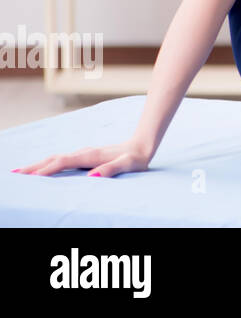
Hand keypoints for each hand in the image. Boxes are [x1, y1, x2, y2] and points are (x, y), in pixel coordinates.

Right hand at [12, 139, 152, 177]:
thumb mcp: (128, 164)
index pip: (64, 162)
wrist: (143, 145)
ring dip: (38, 165)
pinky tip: (42, 170)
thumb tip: (92, 176)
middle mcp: (84, 153)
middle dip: (34, 166)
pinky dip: (48, 164)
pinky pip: (61, 160)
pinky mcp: (85, 156)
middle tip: (15, 174)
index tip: (31, 177)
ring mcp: (83, 154)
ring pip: (56, 159)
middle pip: (54, 159)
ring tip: (21, 173)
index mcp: (91, 156)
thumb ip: (112, 169)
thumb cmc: (136, 158)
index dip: (47, 169)